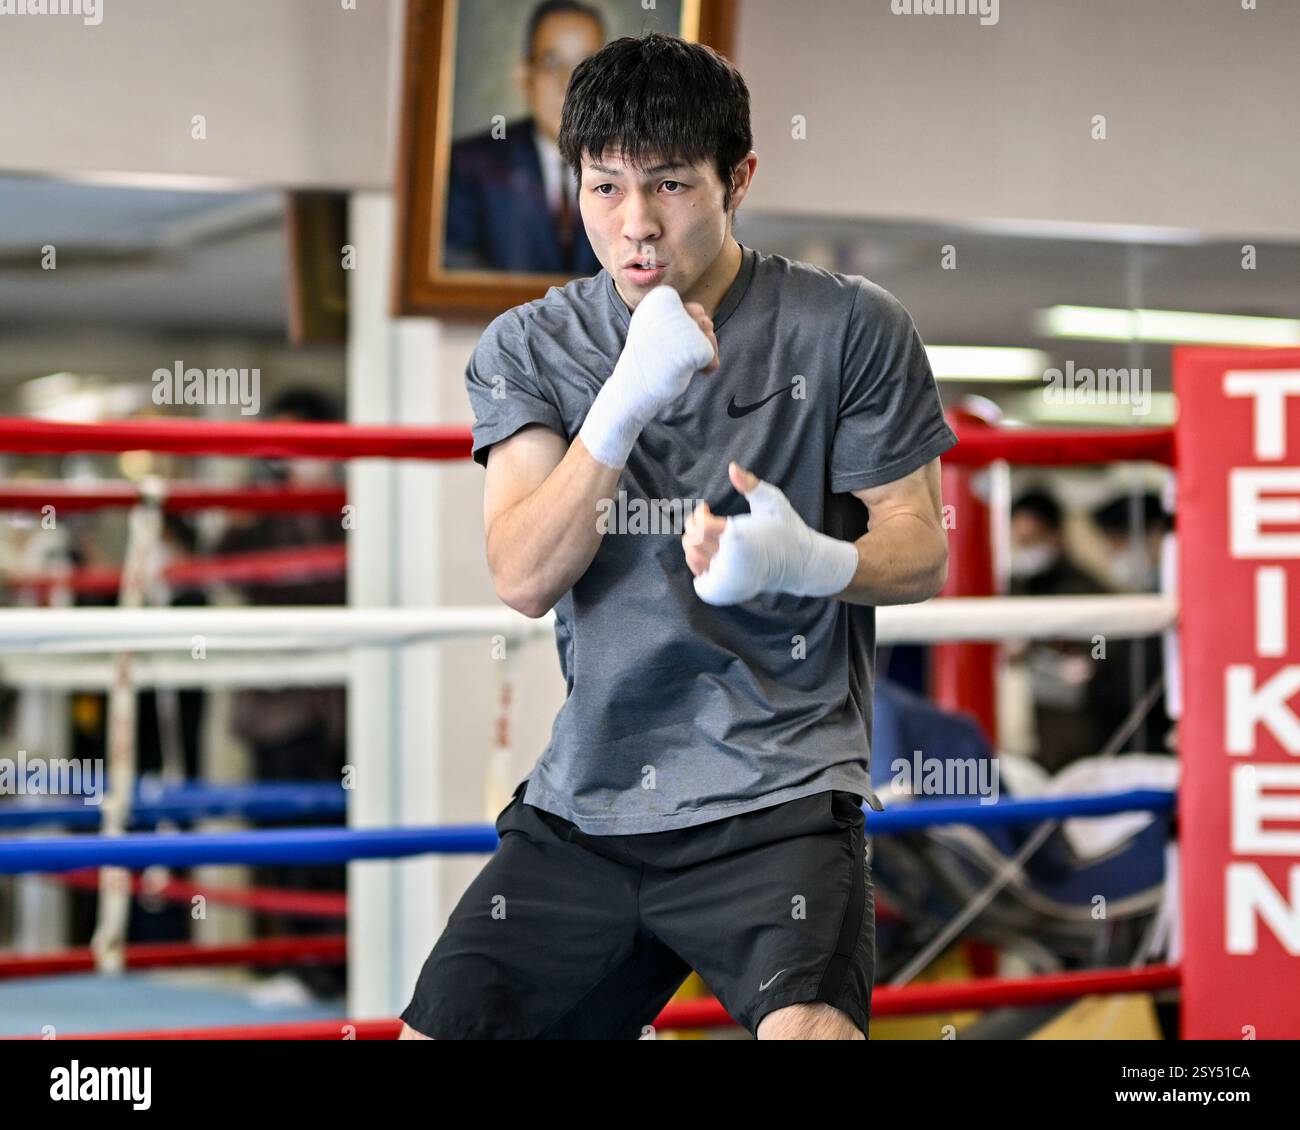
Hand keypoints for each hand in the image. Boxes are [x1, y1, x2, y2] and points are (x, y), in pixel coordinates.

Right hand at [578, 286, 715, 468]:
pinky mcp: (682, 346)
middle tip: (698, 361)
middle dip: (708, 335)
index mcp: (652, 306)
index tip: (692, 342)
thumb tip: (703, 315)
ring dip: (710, 349)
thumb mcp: (656, 344)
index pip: (688, 304)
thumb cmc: (642, 376)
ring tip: (698, 368)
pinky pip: (708, 351)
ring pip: (707, 331)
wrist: (627, 399)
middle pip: (701, 315)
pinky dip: (709, 364)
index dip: (697, 321)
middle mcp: (660, 311)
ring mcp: (671, 328)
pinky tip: (700, 373)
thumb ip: (672, 329)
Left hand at [685, 463, 859, 604]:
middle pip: (692, 541)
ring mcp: (729, 578)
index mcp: (740, 537)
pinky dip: (698, 564)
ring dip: (694, 543)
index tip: (705, 508)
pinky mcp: (729, 591)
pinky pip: (699, 580)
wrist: (800, 564)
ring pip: (694, 559)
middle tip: (703, 519)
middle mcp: (732, 560)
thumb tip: (732, 467)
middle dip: (693, 526)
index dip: (698, 514)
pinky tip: (711, 554)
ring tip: (707, 535)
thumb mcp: (773, 501)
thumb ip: (751, 484)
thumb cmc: (787, 528)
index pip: (700, 526)